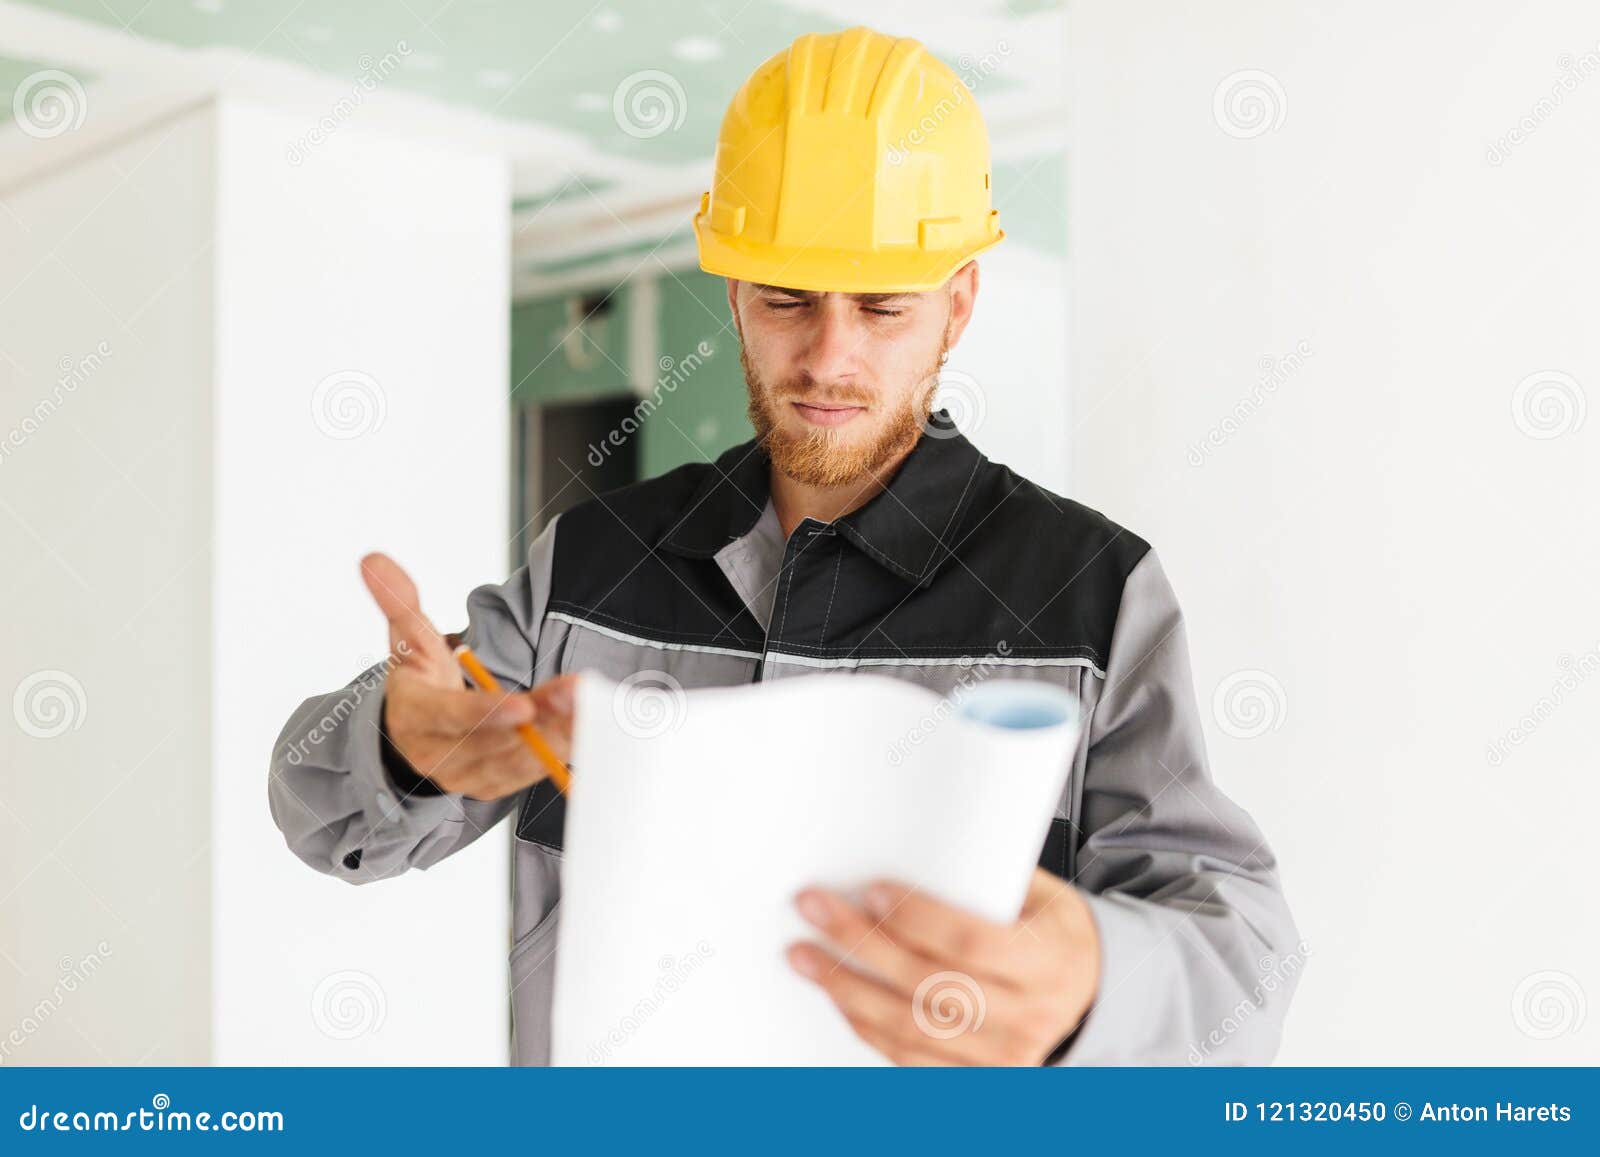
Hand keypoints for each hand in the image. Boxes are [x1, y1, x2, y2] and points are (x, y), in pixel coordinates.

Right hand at [360, 552, 575, 799]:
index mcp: (415, 716)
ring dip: (557, 735)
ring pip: (517, 760)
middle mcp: (439, 754)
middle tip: (574, 693)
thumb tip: (374, 561)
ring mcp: (467, 776)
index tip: (524, 706)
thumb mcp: (406, 641)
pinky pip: (530, 772)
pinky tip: (584, 726)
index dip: (486, 714)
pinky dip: (559, 749)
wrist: (413, 736)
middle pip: (493, 741)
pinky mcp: (493, 786)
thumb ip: (398, 601)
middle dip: (538, 719)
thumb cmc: (417, 682)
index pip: (451, 717)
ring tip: (586, 705)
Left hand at [786, 867, 1100, 1065]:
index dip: (918, 918)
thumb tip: (918, 851)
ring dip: (849, 991)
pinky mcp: (979, 1076)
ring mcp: (1003, 1055)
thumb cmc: (1058, 934)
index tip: (873, 890)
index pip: (972, 942)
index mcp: (1049, 961)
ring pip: (912, 1028)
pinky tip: (838, 999)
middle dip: (863, 945)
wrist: (1095, 994)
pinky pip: (912, 1059)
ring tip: (807, 957)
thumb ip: (991, 880)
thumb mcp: (1045, 895)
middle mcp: (1027, 1015)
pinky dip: (868, 1028)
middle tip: (815, 909)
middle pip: (929, 985)